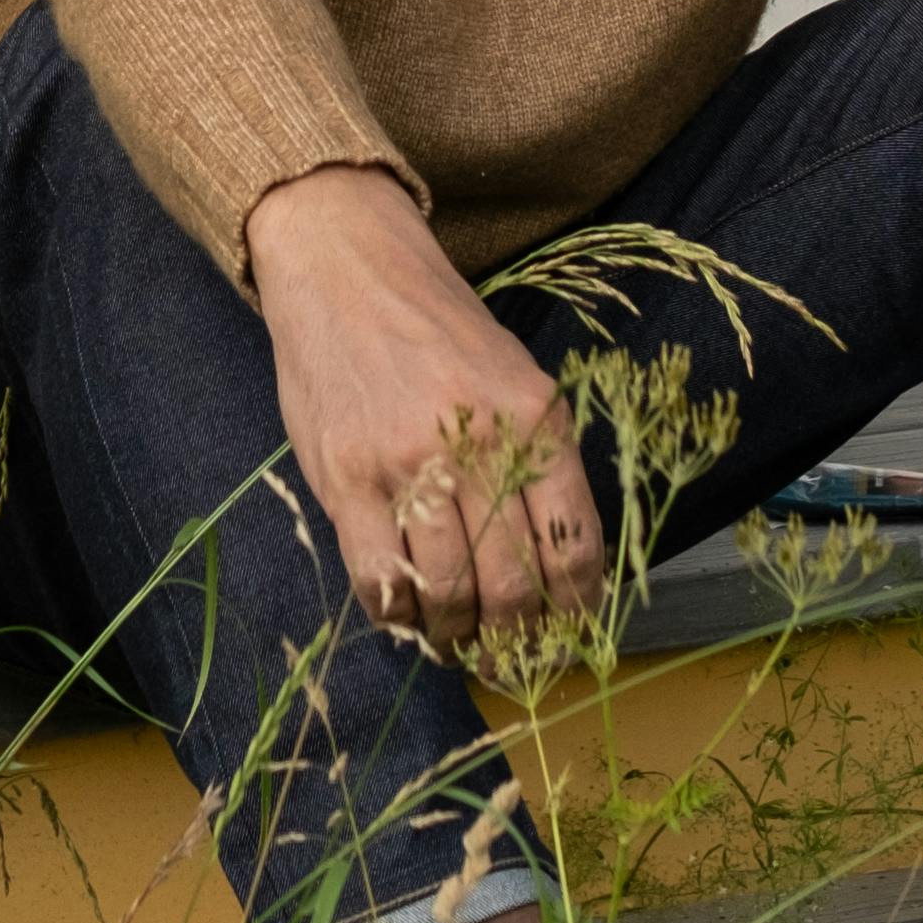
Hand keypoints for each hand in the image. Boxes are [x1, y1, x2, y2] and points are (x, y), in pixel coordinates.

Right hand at [243, 164, 606, 647]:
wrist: (345, 267)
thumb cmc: (438, 328)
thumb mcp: (514, 377)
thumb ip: (537, 462)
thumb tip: (562, 570)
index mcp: (535, 418)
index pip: (575, 547)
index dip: (577, 612)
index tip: (568, 634)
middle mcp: (478, 444)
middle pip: (514, 586)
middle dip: (517, 639)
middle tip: (509, 655)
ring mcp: (407, 464)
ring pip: (448, 595)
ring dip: (457, 636)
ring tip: (457, 638)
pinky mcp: (346, 479)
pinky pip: (380, 582)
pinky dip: (400, 617)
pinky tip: (408, 613)